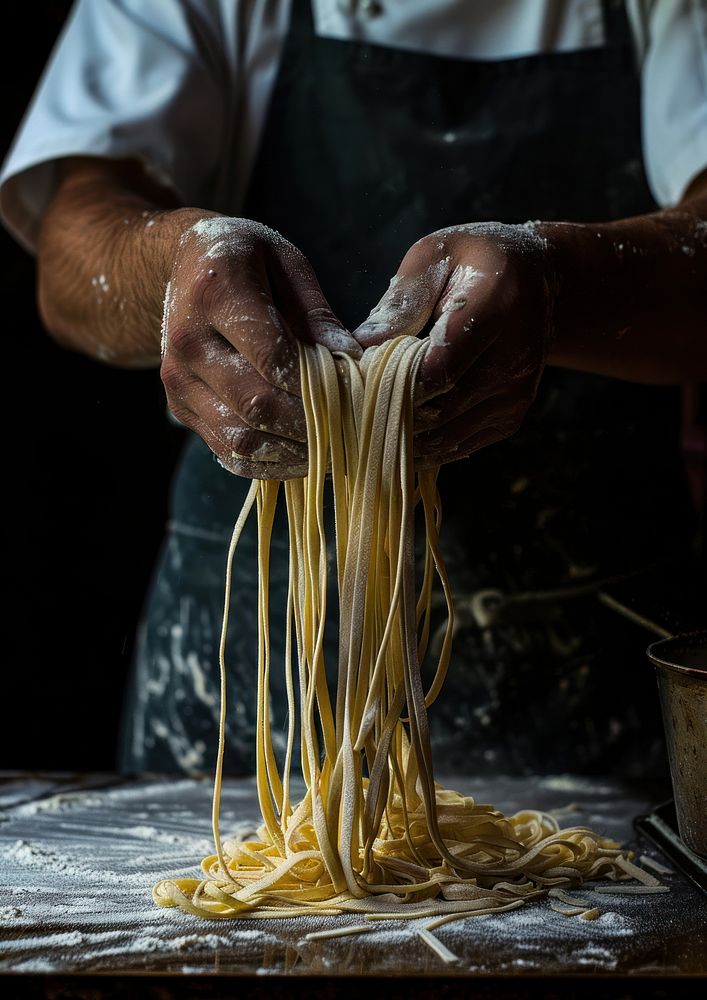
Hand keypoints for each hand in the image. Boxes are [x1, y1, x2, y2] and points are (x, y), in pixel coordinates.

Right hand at [161, 216, 360, 478]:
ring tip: (332, 445)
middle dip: (312, 423)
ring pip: (241, 439)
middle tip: (352, 426)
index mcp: (216, 292)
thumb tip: (352, 358)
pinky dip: (269, 464)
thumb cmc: (247, 260)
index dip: (318, 383)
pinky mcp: (180, 408)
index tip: (353, 390)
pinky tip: (301, 454)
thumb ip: (318, 314)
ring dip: (293, 451)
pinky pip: (227, 451)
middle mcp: (188, 341)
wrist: (183, 267)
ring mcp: (178, 381)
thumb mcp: (287, 264)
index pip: (273, 355)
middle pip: (257, 404)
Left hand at [353, 223, 555, 464]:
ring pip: (448, 434)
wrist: (536, 280)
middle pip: (442, 408)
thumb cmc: (473, 262)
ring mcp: (517, 393)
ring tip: (370, 417)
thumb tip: (360, 345)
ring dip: (405, 433)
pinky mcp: (511, 417)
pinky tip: (399, 425)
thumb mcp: (433, 258)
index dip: (393, 382)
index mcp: (497, 307)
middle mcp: (516, 357)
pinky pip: (459, 445)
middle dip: (391, 411)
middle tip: (352, 406)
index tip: (359, 378)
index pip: (440, 367)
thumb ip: (400, 301)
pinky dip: (425, 442)